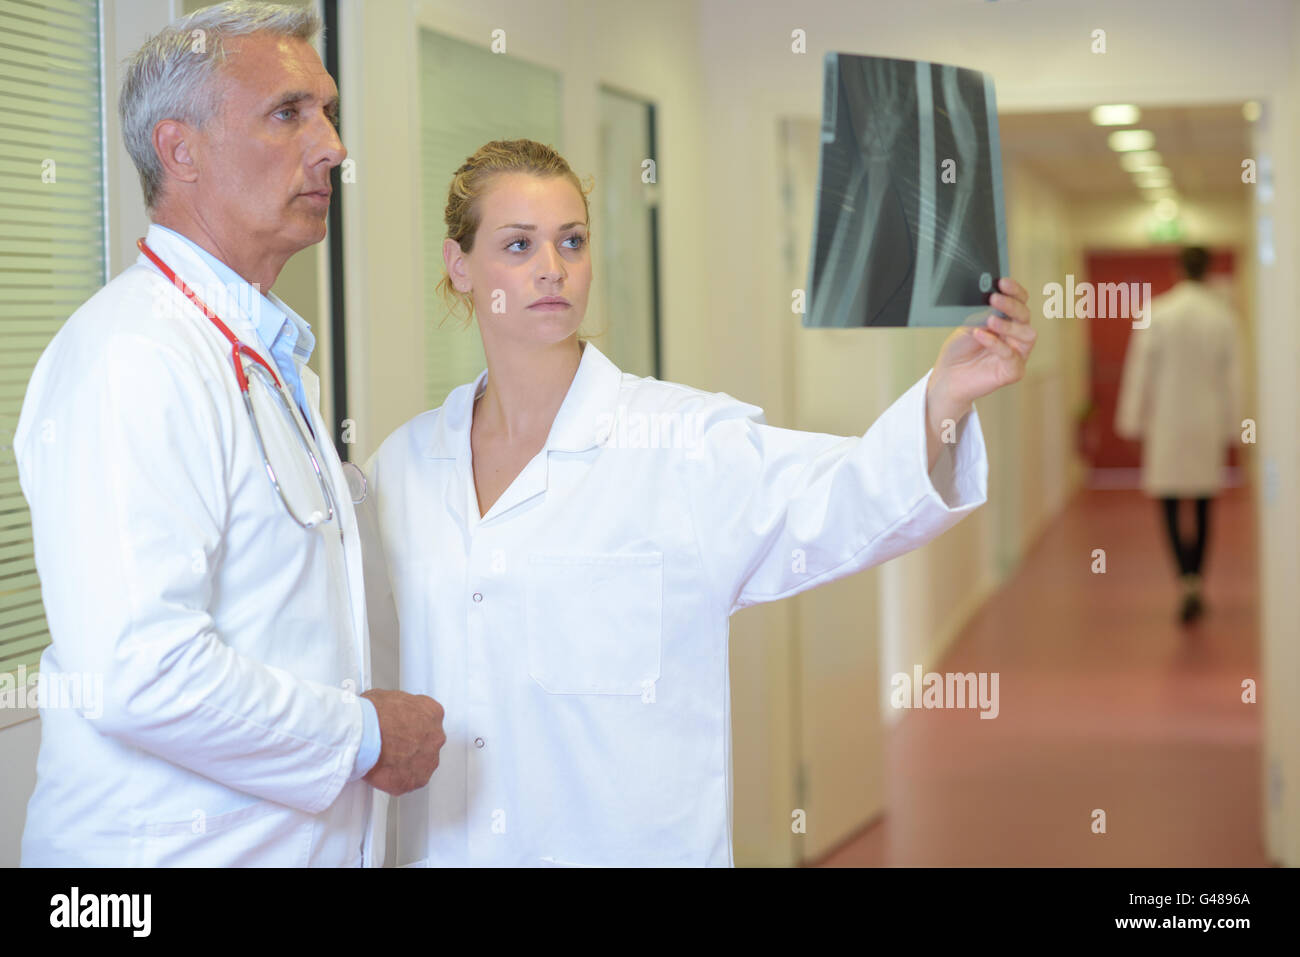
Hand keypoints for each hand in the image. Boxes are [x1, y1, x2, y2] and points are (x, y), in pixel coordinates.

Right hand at [361, 689, 446, 795]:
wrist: (365, 735)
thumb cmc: (373, 715)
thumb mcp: (386, 697)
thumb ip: (396, 708)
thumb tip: (386, 712)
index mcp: (432, 713)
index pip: (427, 720)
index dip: (410, 725)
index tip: (400, 729)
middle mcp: (436, 737)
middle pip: (426, 743)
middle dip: (410, 745)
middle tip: (391, 745)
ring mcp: (428, 760)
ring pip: (420, 764)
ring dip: (405, 764)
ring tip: (384, 760)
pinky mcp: (415, 780)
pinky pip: (408, 782)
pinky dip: (396, 780)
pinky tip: (382, 773)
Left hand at [927, 277, 1035, 422]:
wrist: (947, 376)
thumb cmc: (959, 350)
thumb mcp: (968, 325)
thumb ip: (982, 314)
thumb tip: (991, 299)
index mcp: (1008, 321)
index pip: (1020, 301)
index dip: (1015, 290)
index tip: (1002, 281)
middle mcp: (1016, 336)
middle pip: (1026, 315)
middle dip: (1012, 305)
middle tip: (994, 298)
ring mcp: (1017, 353)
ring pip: (1027, 334)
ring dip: (1009, 325)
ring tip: (989, 320)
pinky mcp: (1013, 371)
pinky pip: (1011, 355)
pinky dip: (996, 343)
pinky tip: (980, 335)